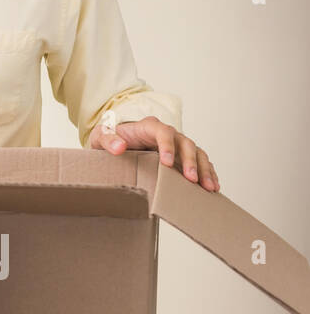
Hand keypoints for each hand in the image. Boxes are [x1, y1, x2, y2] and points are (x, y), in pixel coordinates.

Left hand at [88, 115, 219, 191]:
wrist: (113, 140)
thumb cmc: (109, 137)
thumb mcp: (101, 136)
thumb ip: (108, 140)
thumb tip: (119, 148)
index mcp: (149, 127)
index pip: (163, 132)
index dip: (168, 147)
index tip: (167, 163)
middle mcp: (167, 133)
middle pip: (185, 143)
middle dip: (191, 161)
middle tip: (192, 179)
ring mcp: (176, 144)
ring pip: (197, 153)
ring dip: (205, 169)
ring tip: (209, 187)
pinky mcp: (181, 155)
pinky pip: (200, 161)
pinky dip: (208, 173)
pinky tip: (213, 187)